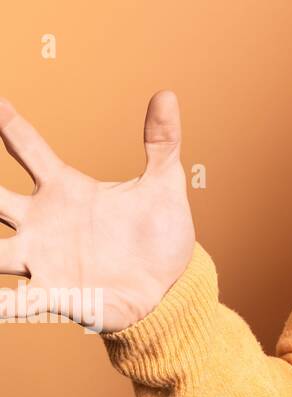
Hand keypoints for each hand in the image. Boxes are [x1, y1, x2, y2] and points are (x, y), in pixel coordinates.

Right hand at [0, 92, 195, 333]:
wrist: (170, 284)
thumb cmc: (158, 232)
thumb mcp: (164, 184)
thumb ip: (162, 142)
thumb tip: (166, 93)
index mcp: (65, 190)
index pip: (30, 150)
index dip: (11, 126)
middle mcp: (42, 223)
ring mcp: (43, 260)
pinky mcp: (56, 295)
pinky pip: (18, 301)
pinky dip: (5, 303)